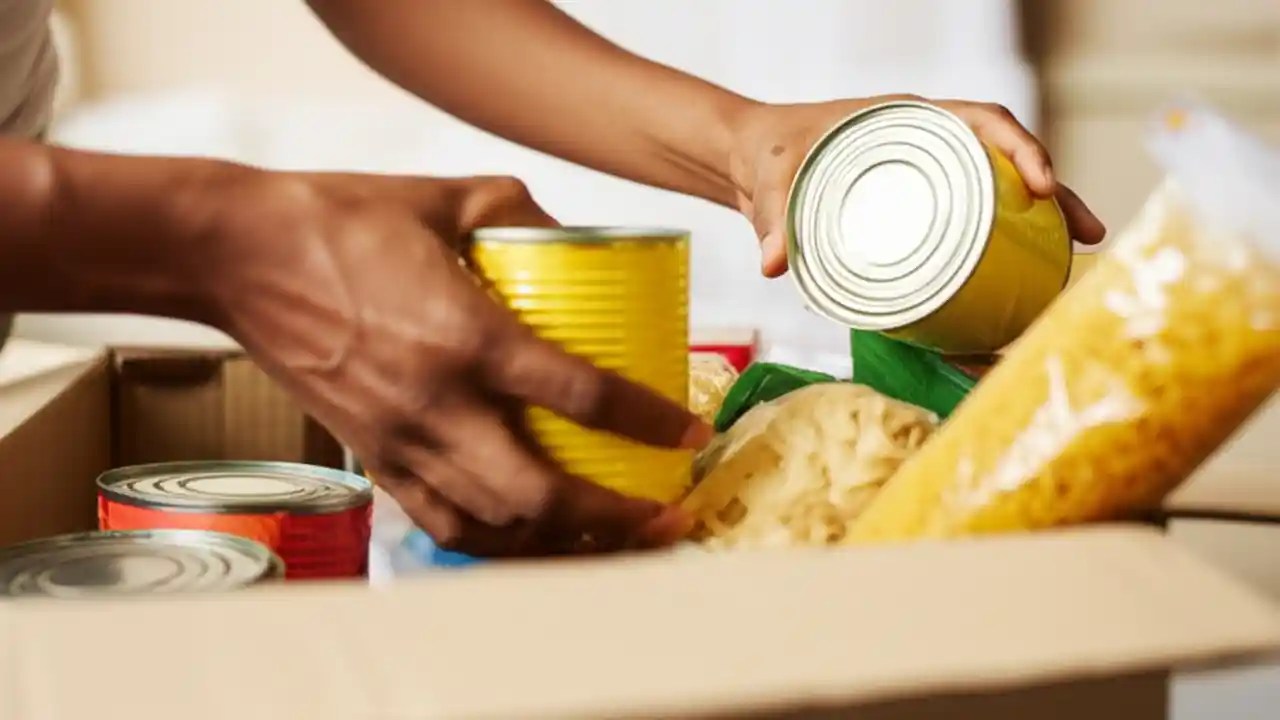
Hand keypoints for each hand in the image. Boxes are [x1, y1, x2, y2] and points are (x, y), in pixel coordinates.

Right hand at [182, 169, 707, 555]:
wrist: (238, 259)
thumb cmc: (338, 221)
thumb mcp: (444, 195)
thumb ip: (519, 210)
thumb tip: (571, 235)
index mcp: (465, 336)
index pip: (579, 395)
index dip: (648, 421)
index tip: (689, 435)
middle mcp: (437, 405)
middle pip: (543, 495)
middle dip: (618, 519)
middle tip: (669, 512)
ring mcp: (401, 444)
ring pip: (497, 528)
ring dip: (567, 545)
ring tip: (619, 539)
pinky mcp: (374, 461)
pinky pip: (446, 526)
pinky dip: (501, 545)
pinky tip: (539, 539)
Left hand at [728, 96, 1107, 276]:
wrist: (752, 156)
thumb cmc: (769, 154)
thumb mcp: (771, 181)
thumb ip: (769, 218)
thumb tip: (774, 266)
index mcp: (905, 118)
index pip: (980, 120)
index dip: (1019, 149)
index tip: (1041, 185)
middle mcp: (926, 140)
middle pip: (1005, 157)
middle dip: (1053, 190)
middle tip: (1086, 232)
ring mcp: (927, 169)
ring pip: (998, 185)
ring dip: (1043, 214)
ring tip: (1077, 251)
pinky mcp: (920, 199)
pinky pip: (974, 209)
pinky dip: (1005, 233)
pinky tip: (1028, 267)